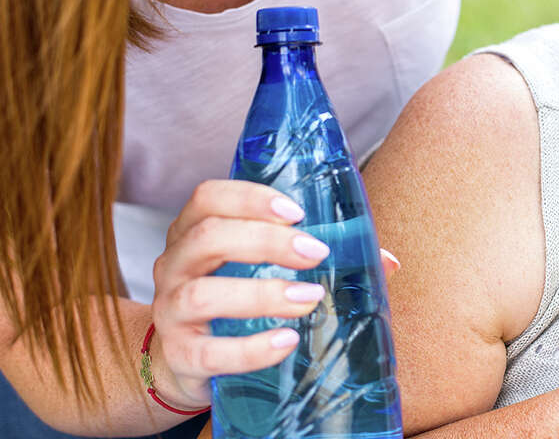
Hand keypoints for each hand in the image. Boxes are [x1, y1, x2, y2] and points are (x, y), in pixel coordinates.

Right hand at [149, 180, 400, 409]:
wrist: (185, 361)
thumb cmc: (236, 301)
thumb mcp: (264, 269)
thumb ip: (318, 257)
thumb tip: (388, 261)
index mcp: (193, 231)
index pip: (207, 197)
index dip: (250, 198)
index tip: (297, 211)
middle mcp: (173, 265)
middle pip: (208, 237)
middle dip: (266, 241)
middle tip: (316, 253)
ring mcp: (169, 311)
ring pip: (202, 294)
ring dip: (261, 294)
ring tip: (309, 298)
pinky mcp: (179, 356)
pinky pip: (208, 352)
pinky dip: (250, 348)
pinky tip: (286, 342)